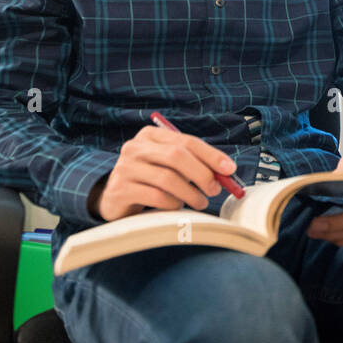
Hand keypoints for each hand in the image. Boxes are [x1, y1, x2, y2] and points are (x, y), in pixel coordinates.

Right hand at [88, 124, 236, 221]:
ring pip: (168, 178)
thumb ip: (193, 164)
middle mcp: (135, 147)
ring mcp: (125, 167)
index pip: (186, 141)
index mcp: (150, 135)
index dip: (211, 155)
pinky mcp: (120, 189)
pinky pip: (156, 197)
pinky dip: (172, 204)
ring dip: (190, 193)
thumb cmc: (150, 180)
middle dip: (202, 174)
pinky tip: (176, 206)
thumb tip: (226, 172)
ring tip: (199, 202)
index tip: (229, 169)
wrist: (113, 197)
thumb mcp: (169, 166)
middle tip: (215, 190)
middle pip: (177, 156)